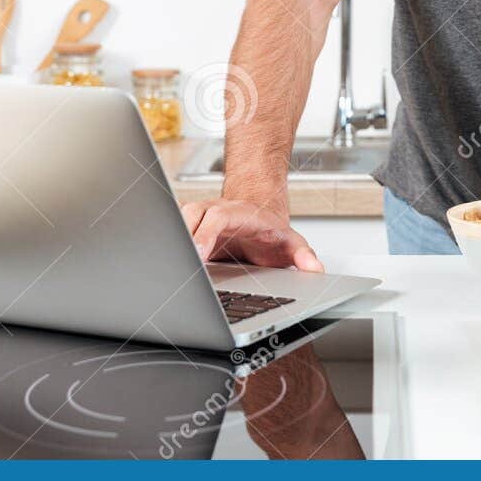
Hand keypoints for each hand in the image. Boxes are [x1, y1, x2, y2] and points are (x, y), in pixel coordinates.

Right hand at [179, 198, 323, 271]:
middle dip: (180, 236)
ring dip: (169, 240)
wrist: (259, 218)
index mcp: (236, 214)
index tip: (197, 253)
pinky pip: (171, 233)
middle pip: (189, 214)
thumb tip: (315, 269)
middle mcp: (213, 211)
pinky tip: (164, 267)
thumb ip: (303, 255)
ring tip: (166, 268)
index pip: (216, 218)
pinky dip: (167, 246)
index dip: (205, 234)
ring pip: (175, 220)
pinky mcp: (187, 230)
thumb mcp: (291, 242)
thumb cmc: (270, 232)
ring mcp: (197, 219)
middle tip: (178, 265)